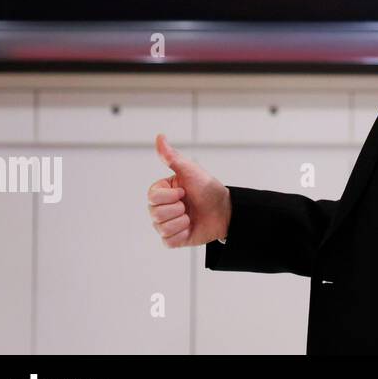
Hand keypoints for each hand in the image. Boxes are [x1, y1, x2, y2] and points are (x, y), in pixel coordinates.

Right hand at [148, 133, 230, 247]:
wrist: (225, 210)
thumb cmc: (208, 188)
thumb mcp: (190, 170)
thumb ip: (172, 157)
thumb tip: (160, 136)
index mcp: (161, 191)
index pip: (152, 197)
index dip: (170, 196)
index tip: (184, 190)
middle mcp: (160, 208)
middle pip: (155, 214)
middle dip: (178, 209)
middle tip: (189, 204)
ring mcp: (166, 224)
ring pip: (162, 228)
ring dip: (182, 221)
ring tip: (191, 215)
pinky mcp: (173, 239)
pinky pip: (169, 242)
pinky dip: (182, 234)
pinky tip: (190, 227)